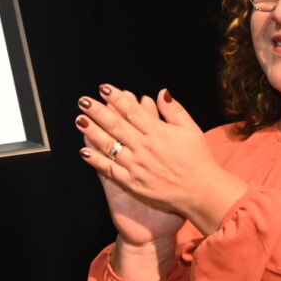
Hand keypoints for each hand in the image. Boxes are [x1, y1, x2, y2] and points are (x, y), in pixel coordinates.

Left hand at [76, 85, 245, 235]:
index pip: (132, 111)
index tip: (103, 88)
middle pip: (116, 125)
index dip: (116, 98)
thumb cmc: (198, 159)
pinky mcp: (133, 183)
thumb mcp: (191, 129)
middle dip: (98, 111)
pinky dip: (97, 161)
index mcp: (159, 132)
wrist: (201, 192)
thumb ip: (174, 110)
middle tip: (83, 101)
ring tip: (79, 120)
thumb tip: (160, 92)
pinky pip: (110, 170)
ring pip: (110, 145)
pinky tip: (84, 151)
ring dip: (92, 132)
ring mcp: (137, 166)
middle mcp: (145, 147)